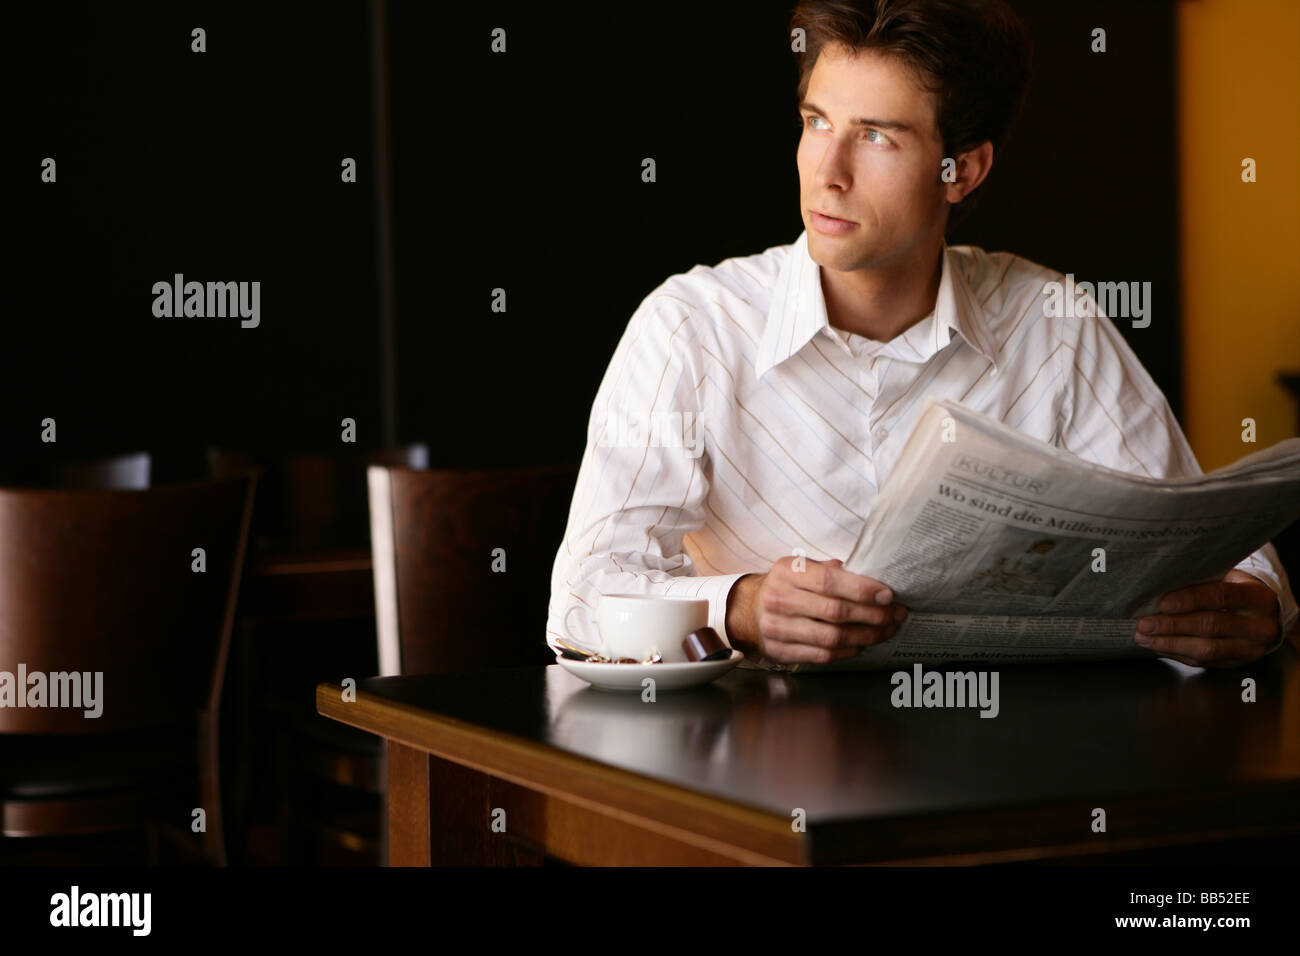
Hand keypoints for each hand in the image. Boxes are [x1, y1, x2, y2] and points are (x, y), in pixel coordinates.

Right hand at [725, 556, 907, 663]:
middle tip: (896, 614)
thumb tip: (874, 579)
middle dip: (872, 615)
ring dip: (866, 636)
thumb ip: (833, 571)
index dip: (862, 589)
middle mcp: (779, 599)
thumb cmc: (786, 586)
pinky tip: (863, 644)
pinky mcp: (780, 651)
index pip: (828, 581)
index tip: (888, 595)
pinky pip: (823, 655)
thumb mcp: (802, 567)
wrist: (747, 610)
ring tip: (886, 630)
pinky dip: (849, 650)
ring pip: (832, 637)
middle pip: (834, 611)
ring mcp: (777, 628)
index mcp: (787, 571)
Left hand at [1133, 569, 1279, 667]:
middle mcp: (1260, 626)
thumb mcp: (1226, 579)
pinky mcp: (1237, 664)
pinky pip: (1203, 662)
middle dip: (1173, 625)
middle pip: (1212, 625)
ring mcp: (1250, 649)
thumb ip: (1201, 583)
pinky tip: (1157, 646)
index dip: (1190, 599)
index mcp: (1258, 598)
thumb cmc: (1235, 591)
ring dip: (1170, 643)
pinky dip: (1176, 653)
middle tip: (1144, 623)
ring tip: (1144, 637)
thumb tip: (1160, 588)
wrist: (1262, 616)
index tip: (1162, 603)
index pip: (1221, 596)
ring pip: (1207, 649)